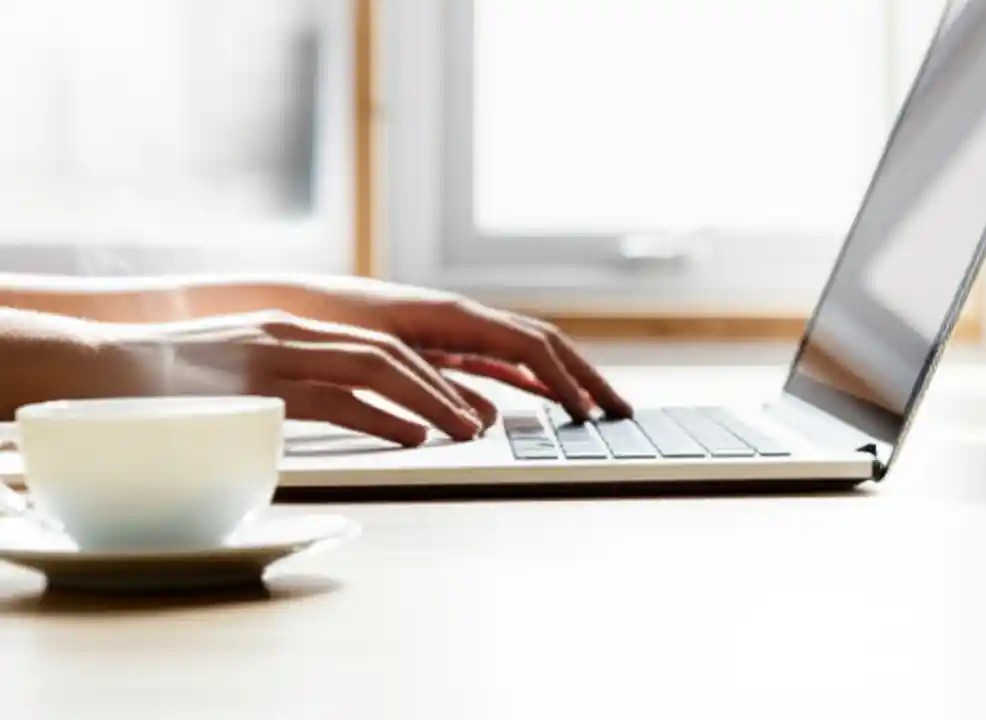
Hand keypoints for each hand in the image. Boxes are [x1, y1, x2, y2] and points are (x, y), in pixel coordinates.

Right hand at [102, 312, 494, 445]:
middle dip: (442, 386)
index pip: (377, 345)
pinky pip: (335, 398)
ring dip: (427, 401)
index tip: (460, 401)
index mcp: (293, 329)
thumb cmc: (171, 379)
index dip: (426, 373)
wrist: (101, 367)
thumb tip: (331, 409)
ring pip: (374, 369)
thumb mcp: (242, 370)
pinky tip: (411, 435)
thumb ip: (288, 381)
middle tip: (477, 419)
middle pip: (389, 353)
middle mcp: (293, 334)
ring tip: (460, 429)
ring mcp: (275, 355)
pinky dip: (381, 417)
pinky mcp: (257, 384)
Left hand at [308, 281, 632, 421]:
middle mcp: (460, 319)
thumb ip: (433, 385)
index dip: (568, 378)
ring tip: (592, 410)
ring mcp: (452, 332)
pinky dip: (524, 381)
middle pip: (541, 345)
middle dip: (584, 377)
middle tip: (621, 410)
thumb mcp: (378, 355)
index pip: (531, 345)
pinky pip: (494, 363)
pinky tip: (540, 400)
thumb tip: (484, 421)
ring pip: (523, 354)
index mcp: (453, 315)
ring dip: (561, 381)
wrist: (282, 307)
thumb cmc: (325, 324)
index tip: (594, 411)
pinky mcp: (437, 347)